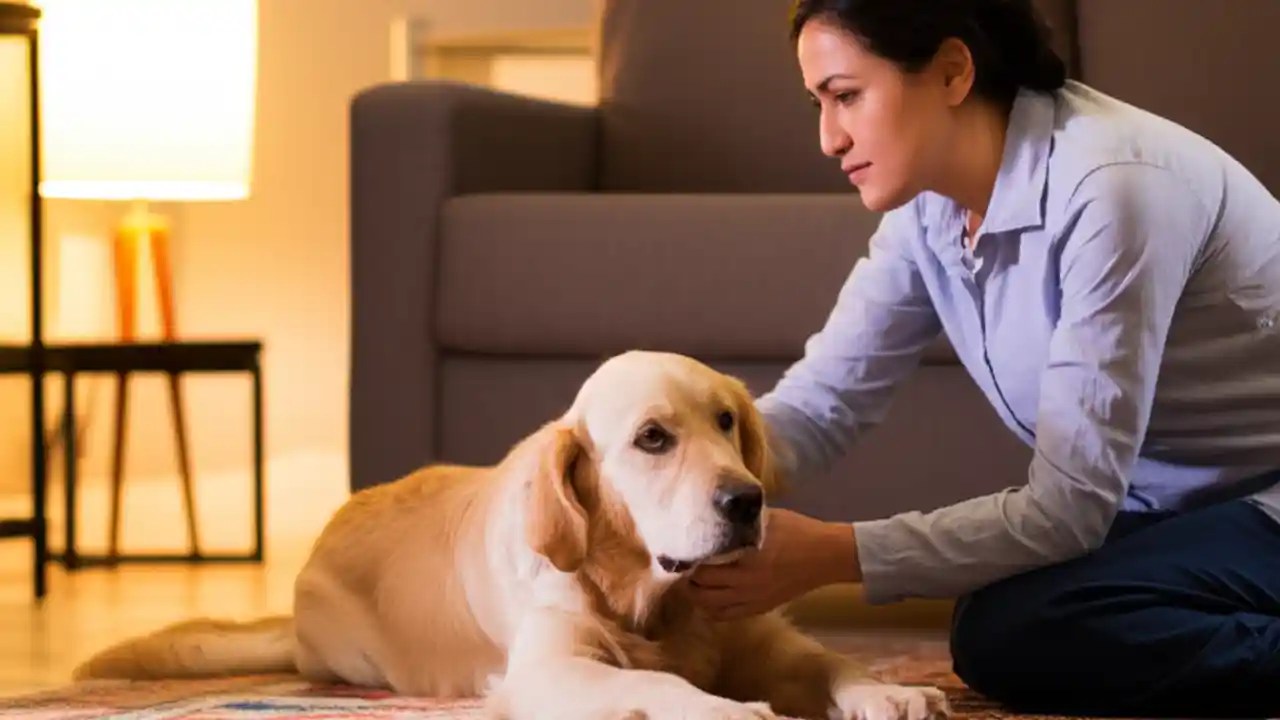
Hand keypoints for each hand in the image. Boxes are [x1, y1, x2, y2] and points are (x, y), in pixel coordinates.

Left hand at [688, 508, 860, 620]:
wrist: (825, 555)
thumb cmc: (796, 530)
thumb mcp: (765, 518)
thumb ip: (738, 522)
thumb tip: (712, 511)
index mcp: (746, 555)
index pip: (703, 562)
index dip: (688, 556)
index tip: (680, 546)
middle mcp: (745, 581)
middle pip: (700, 586)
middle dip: (688, 575)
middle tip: (683, 563)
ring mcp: (752, 597)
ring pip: (709, 604)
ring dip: (696, 593)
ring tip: (692, 580)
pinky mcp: (759, 607)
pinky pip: (725, 615)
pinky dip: (711, 608)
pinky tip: (709, 597)